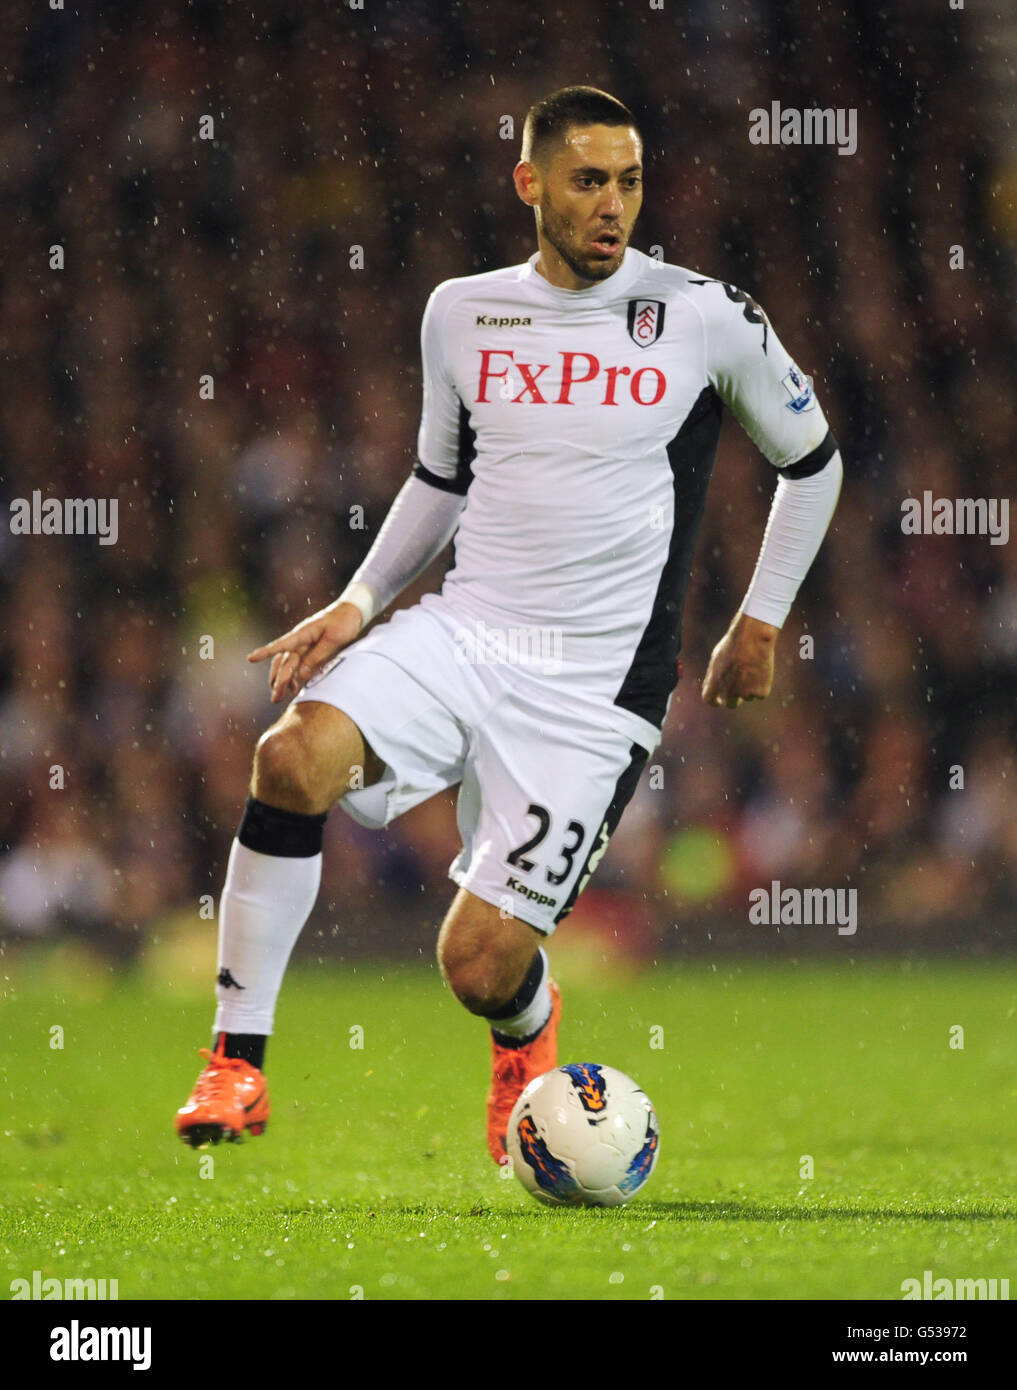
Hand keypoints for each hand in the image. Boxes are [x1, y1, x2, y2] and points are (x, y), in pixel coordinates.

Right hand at [248, 600, 363, 703]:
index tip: (251, 658)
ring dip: (281, 680)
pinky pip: (296, 665)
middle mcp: (299, 639)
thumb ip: (318, 656)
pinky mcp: (309, 650)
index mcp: (303, 633)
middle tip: (275, 699)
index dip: (266, 652)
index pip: (281, 644)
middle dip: (278, 681)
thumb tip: (302, 674)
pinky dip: (293, 678)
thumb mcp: (334, 639)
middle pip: (284, 662)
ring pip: (286, 664)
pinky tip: (293, 689)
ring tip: (278, 697)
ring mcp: (303, 645)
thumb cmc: (343, 623)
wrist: (351, 612)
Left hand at [701, 611, 778, 708]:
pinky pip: (760, 694)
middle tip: (740, 690)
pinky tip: (762, 671)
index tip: (718, 701)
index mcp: (715, 682)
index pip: (709, 699)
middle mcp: (729, 691)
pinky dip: (762, 685)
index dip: (714, 701)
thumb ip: (714, 674)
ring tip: (753, 668)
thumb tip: (710, 685)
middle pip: (731, 704)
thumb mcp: (717, 657)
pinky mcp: (761, 692)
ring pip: (748, 696)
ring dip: (750, 687)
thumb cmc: (734, 644)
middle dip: (734, 699)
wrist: (753, 638)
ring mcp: (745, 693)